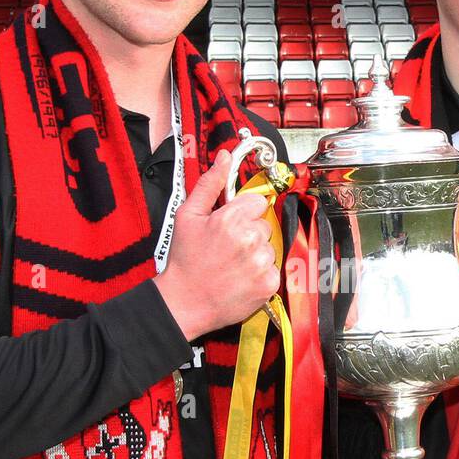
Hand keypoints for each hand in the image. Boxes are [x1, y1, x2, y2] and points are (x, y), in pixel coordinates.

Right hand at [154, 150, 279, 339]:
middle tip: (227, 248)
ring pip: (270, 247)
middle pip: (264, 225)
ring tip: (233, 265)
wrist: (185, 302)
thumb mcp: (188, 216)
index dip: (243, 213)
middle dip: (250, 233)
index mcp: (231, 218)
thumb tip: (225, 157)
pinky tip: (241, 278)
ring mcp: (261, 262)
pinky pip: (273, 269)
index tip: (230, 225)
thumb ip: (210, 183)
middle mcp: (250, 239)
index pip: (257, 202)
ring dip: (256, 254)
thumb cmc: (185, 260)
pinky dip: (260, 274)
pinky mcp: (268, 284)